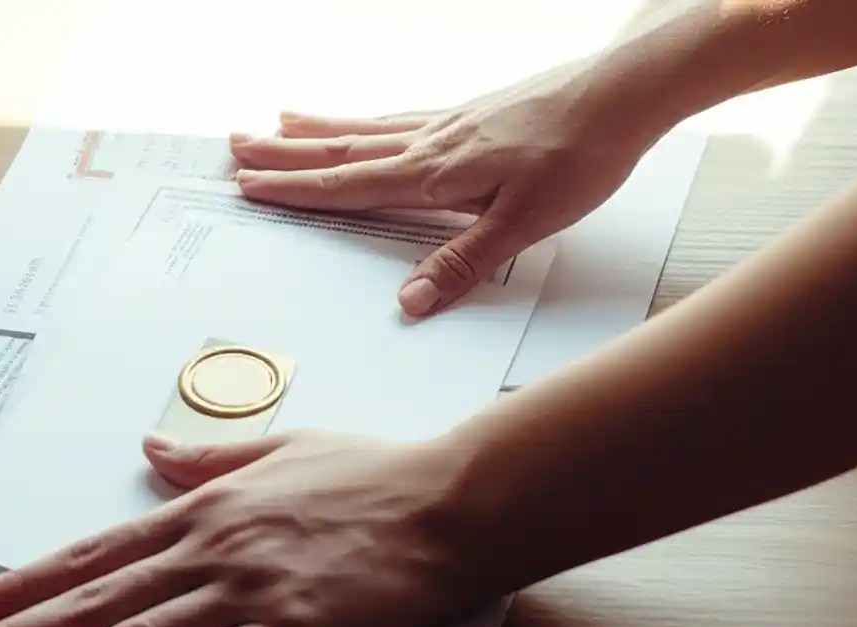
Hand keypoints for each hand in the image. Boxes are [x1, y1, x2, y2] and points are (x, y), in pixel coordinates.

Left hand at [0, 430, 495, 626]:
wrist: (446, 502)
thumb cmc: (372, 474)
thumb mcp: (283, 447)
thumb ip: (209, 455)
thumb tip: (152, 445)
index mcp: (207, 506)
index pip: (98, 550)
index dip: (32, 579)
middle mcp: (209, 548)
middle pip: (96, 599)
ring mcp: (242, 591)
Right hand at [230, 62, 665, 315]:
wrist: (622, 94)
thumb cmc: (580, 156)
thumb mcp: (525, 224)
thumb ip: (463, 263)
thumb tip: (409, 302)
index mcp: (435, 175)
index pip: (349, 186)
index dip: (297, 191)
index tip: (250, 188)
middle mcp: (430, 143)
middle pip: (342, 150)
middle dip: (285, 155)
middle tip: (234, 149)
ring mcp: (447, 123)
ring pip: (364, 128)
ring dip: (315, 131)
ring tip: (275, 124)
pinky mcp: (469, 114)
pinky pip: (397, 116)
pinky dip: (365, 118)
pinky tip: (360, 119)